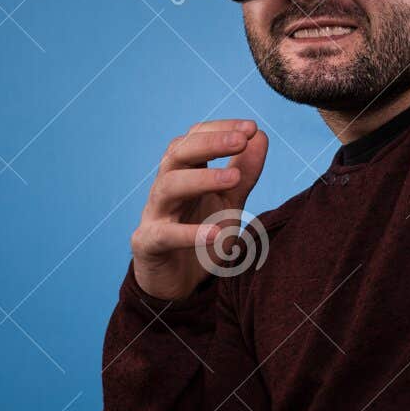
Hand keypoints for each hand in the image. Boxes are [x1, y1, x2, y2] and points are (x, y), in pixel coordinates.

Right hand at [130, 119, 268, 300]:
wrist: (178, 282)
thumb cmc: (202, 233)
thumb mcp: (229, 201)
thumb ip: (244, 171)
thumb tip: (261, 136)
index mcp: (184, 172)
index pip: (194, 138)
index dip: (220, 129)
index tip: (251, 128)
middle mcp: (166, 187)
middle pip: (177, 154)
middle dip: (209, 143)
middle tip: (241, 140)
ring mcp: (154, 215)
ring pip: (168, 186)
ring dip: (201, 179)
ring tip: (234, 179)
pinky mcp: (148, 244)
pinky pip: (165, 235)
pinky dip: (190, 234)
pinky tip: (216, 233)